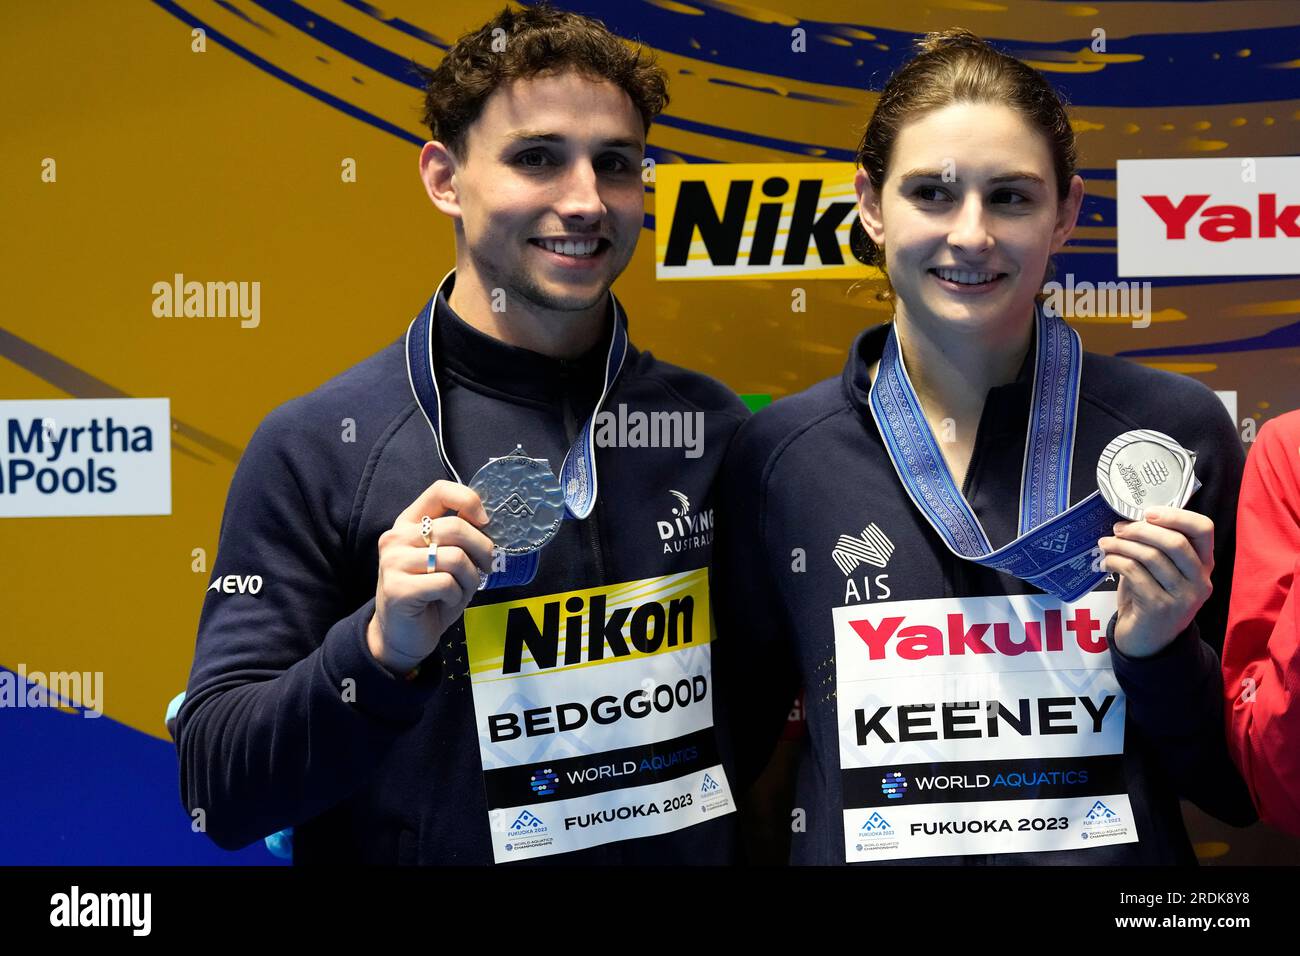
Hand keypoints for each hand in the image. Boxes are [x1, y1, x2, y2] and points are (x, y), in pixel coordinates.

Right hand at [367, 480, 492, 675]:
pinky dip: (456, 595)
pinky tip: (445, 602)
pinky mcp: (397, 588)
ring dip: (470, 579)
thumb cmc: (431, 595)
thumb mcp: (447, 559)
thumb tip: (487, 520)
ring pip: (455, 558)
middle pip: (456, 528)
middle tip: (486, 568)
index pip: (440, 491)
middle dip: (482, 550)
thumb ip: (459, 537)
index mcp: (409, 523)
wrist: (403, 636)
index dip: (469, 500)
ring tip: (461, 590)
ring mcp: (393, 562)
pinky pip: (446, 583)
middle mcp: (396, 537)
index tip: (485, 521)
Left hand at [1096, 506, 1214, 658]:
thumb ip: (1158, 547)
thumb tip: (1132, 520)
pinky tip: (1106, 563)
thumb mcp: (1162, 570)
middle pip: (1175, 542)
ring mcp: (1183, 596)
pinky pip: (1134, 573)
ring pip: (1151, 556)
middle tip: (1117, 529)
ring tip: (1105, 544)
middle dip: (1140, 530)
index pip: (1204, 529)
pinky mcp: (1160, 607)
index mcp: (1204, 564)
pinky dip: (1115, 562)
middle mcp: (1200, 580)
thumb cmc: (1151, 597)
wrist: (1147, 640)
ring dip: (1122, 545)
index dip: (1176, 515)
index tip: (1147, 513)